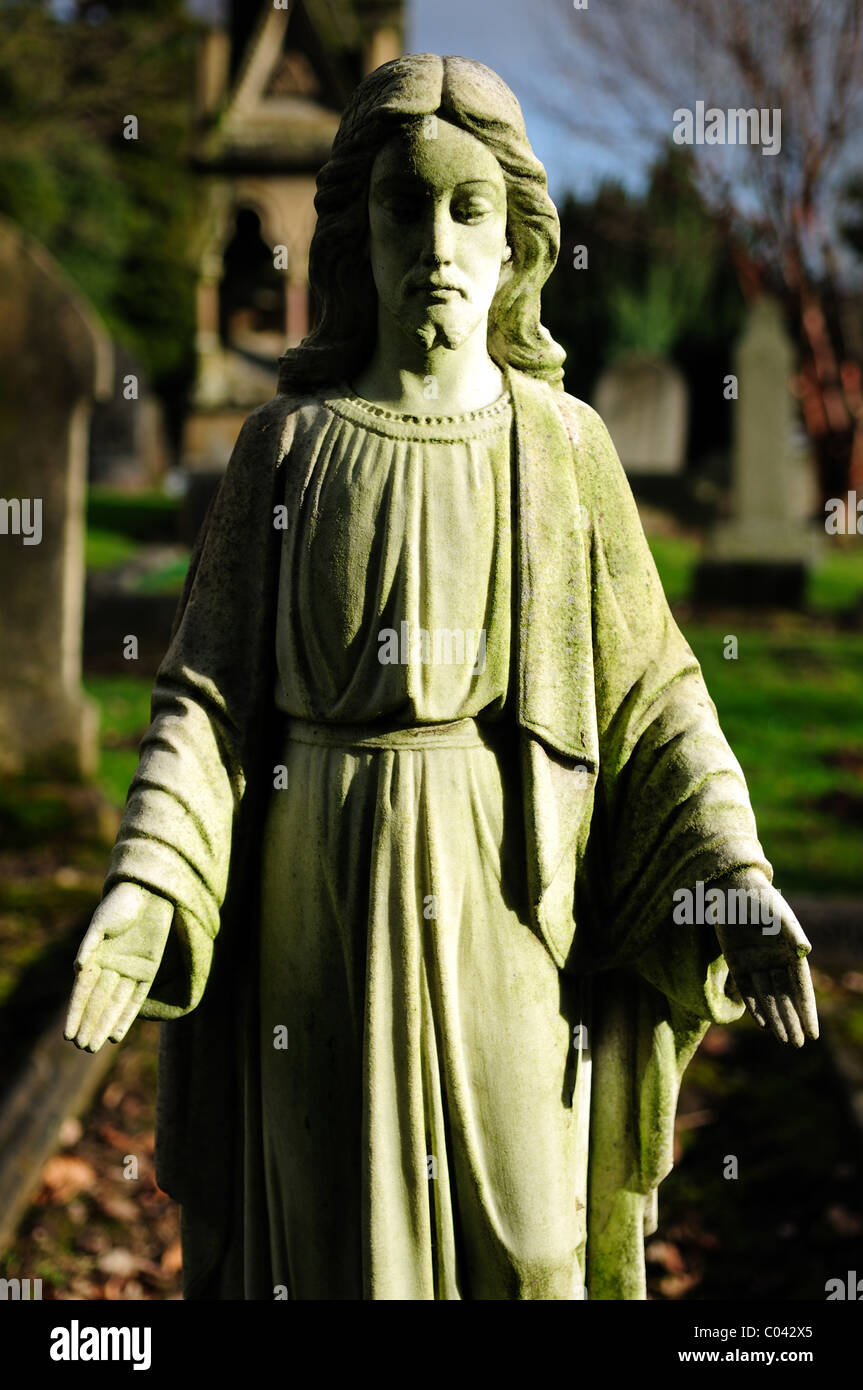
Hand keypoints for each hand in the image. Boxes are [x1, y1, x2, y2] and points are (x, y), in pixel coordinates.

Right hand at [64, 883, 173, 1052]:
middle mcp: (111, 967)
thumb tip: (77, 968)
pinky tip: (117, 1033)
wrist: (148, 891)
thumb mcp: (101, 922)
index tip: (68, 1034)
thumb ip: (90, 945)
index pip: (82, 991)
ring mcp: (130, 969)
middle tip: (83, 1047)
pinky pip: (136, 997)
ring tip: (95, 1046)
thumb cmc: (119, 904)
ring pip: (115, 1003)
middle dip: (90, 1024)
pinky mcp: (148, 969)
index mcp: (95, 957)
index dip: (75, 1013)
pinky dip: (127, 1015)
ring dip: (105, 1024)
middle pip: (98, 1002)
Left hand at [714, 870, 818, 1046]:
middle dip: (792, 1021)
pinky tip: (763, 1024)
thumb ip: (790, 933)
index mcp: (790, 952)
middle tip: (797, 1045)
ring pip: (768, 997)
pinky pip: (747, 989)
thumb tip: (805, 950)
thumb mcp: (777, 914)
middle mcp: (774, 961)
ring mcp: (755, 962)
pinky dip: (755, 1006)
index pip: (802, 988)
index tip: (814, 1033)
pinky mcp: (736, 961)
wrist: (732, 886)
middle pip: (785, 998)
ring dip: (776, 1019)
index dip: (807, 1011)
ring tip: (783, 1040)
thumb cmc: (760, 898)